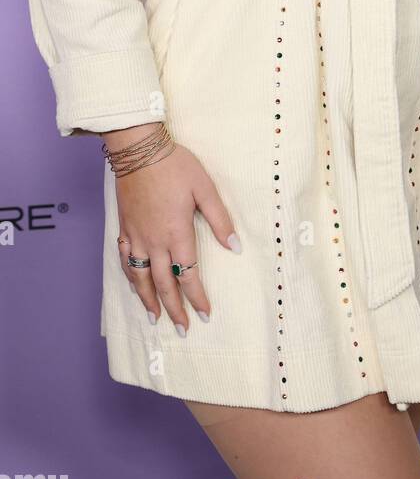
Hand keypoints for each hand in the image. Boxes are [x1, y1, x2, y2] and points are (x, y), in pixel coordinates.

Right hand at [113, 135, 238, 334]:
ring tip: (155, 318)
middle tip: (183, 329)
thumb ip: (220, 220)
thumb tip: (235, 247)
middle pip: (163, 284)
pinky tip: (134, 284)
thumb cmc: (175, 166)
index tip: (205, 314)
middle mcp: (154, 241)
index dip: (197, 297)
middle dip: (174, 309)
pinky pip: (125, 261)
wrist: (139, 150)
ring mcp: (135, 236)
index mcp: (176, 233)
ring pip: (140, 278)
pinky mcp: (124, 228)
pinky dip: (130, 278)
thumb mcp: (205, 189)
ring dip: (148, 300)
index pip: (188, 275)